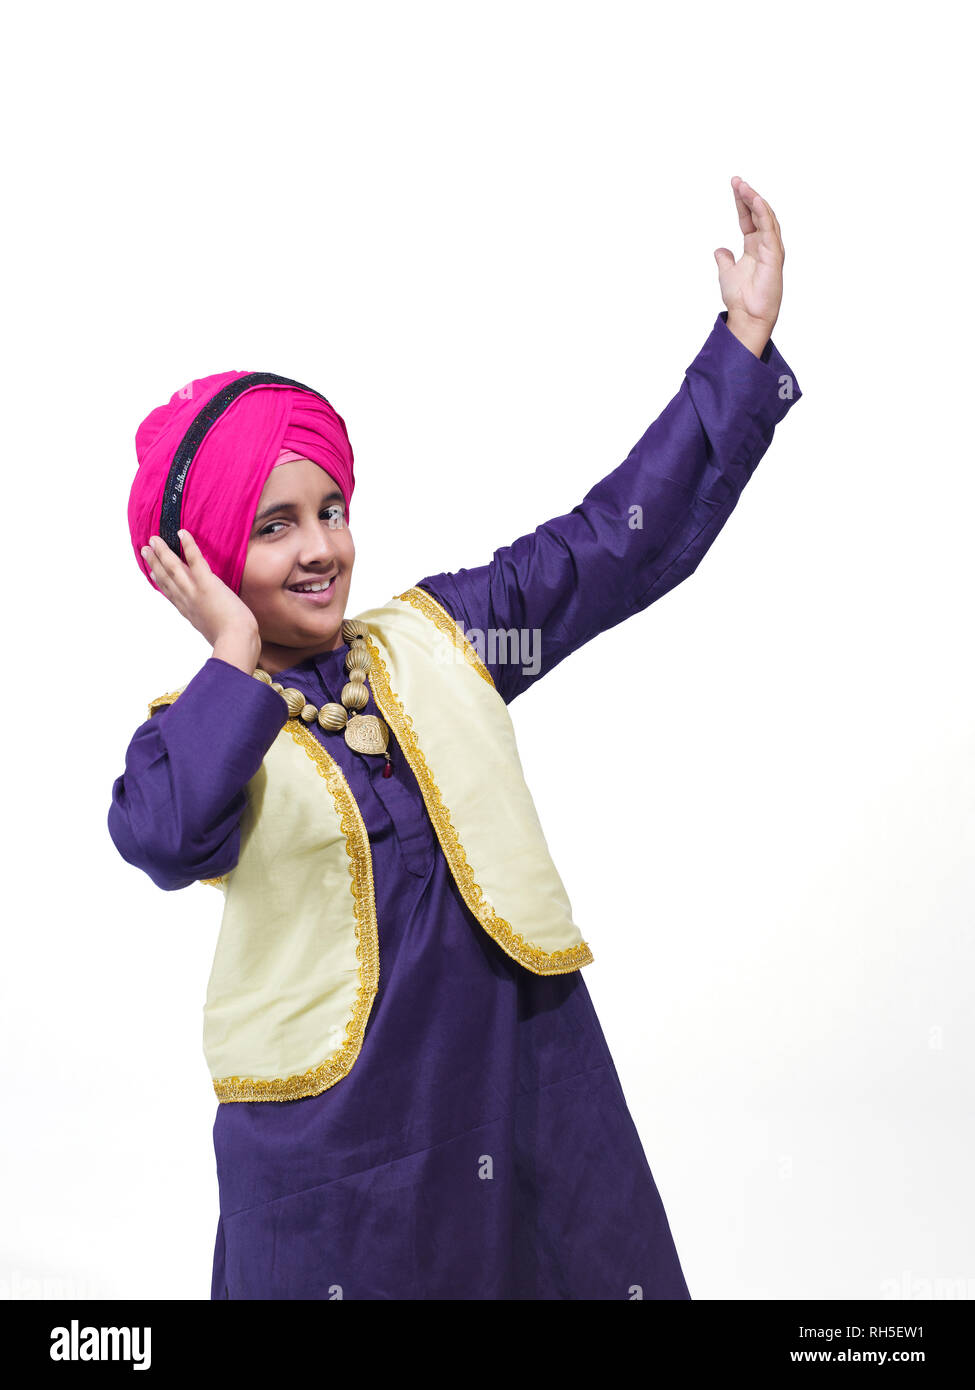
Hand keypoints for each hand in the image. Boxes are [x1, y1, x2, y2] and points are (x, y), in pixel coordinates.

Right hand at [141, 530, 259, 650]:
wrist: (235, 641)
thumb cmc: (233, 640)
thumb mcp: (215, 632)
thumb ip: (211, 623)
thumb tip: (216, 623)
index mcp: (189, 613)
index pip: (171, 594)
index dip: (160, 582)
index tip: (152, 572)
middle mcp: (187, 601)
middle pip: (166, 579)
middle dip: (154, 563)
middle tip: (145, 549)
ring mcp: (194, 591)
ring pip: (174, 568)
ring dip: (163, 552)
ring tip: (154, 539)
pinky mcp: (207, 584)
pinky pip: (196, 560)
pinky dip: (188, 546)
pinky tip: (182, 533)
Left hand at [714, 176, 784, 353]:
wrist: (748, 316)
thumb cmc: (742, 298)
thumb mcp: (727, 272)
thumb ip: (725, 259)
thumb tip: (719, 250)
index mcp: (755, 246)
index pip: (748, 217)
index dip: (741, 202)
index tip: (734, 186)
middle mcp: (765, 244)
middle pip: (757, 213)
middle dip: (747, 196)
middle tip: (736, 181)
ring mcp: (771, 248)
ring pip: (765, 217)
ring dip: (754, 200)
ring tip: (743, 186)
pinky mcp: (774, 254)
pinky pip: (769, 229)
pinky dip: (763, 213)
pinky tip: (755, 200)